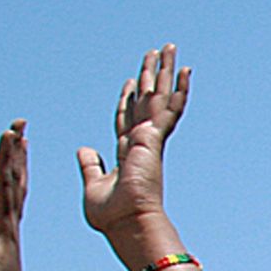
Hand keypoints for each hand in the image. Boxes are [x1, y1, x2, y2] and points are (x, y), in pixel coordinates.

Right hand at [0, 122, 32, 270]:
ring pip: (15, 186)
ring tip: (20, 138)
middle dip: (15, 148)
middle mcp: (8, 221)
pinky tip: (13, 177)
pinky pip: (12, 200)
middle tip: (20, 121)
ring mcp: (8, 227)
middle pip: (14, 177)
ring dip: (17, 160)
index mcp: (1, 224)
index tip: (10, 133)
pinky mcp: (5, 234)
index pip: (4, 183)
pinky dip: (13, 181)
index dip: (6, 157)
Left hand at [77, 46, 189, 246]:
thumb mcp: (93, 184)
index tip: (129, 82)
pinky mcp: (155, 137)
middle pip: (146, 101)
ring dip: (164, 71)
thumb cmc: (112, 214)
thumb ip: (90, 164)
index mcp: (127, 152)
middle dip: (150, 76)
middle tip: (155, 53)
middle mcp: (141, 142)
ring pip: (158, 97)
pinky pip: (169, 107)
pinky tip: (186, 70)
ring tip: (168, 48)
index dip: (127, 100)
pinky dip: (179, 89)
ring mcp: (150, 139)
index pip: (126, 119)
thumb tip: (84, 148)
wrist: (128, 222)